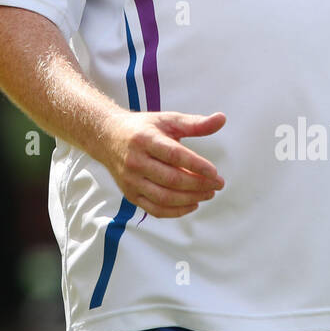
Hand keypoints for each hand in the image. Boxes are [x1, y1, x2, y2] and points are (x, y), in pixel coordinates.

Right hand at [100, 110, 225, 217]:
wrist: (108, 138)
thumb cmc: (142, 129)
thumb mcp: (167, 120)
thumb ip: (195, 123)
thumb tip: (221, 119)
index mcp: (144, 139)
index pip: (174, 155)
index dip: (196, 165)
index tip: (215, 173)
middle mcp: (135, 161)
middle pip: (171, 179)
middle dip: (198, 185)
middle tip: (217, 185)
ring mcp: (131, 180)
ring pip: (164, 198)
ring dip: (190, 199)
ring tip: (208, 194)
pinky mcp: (130, 194)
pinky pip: (155, 210)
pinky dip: (176, 211)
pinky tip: (192, 204)